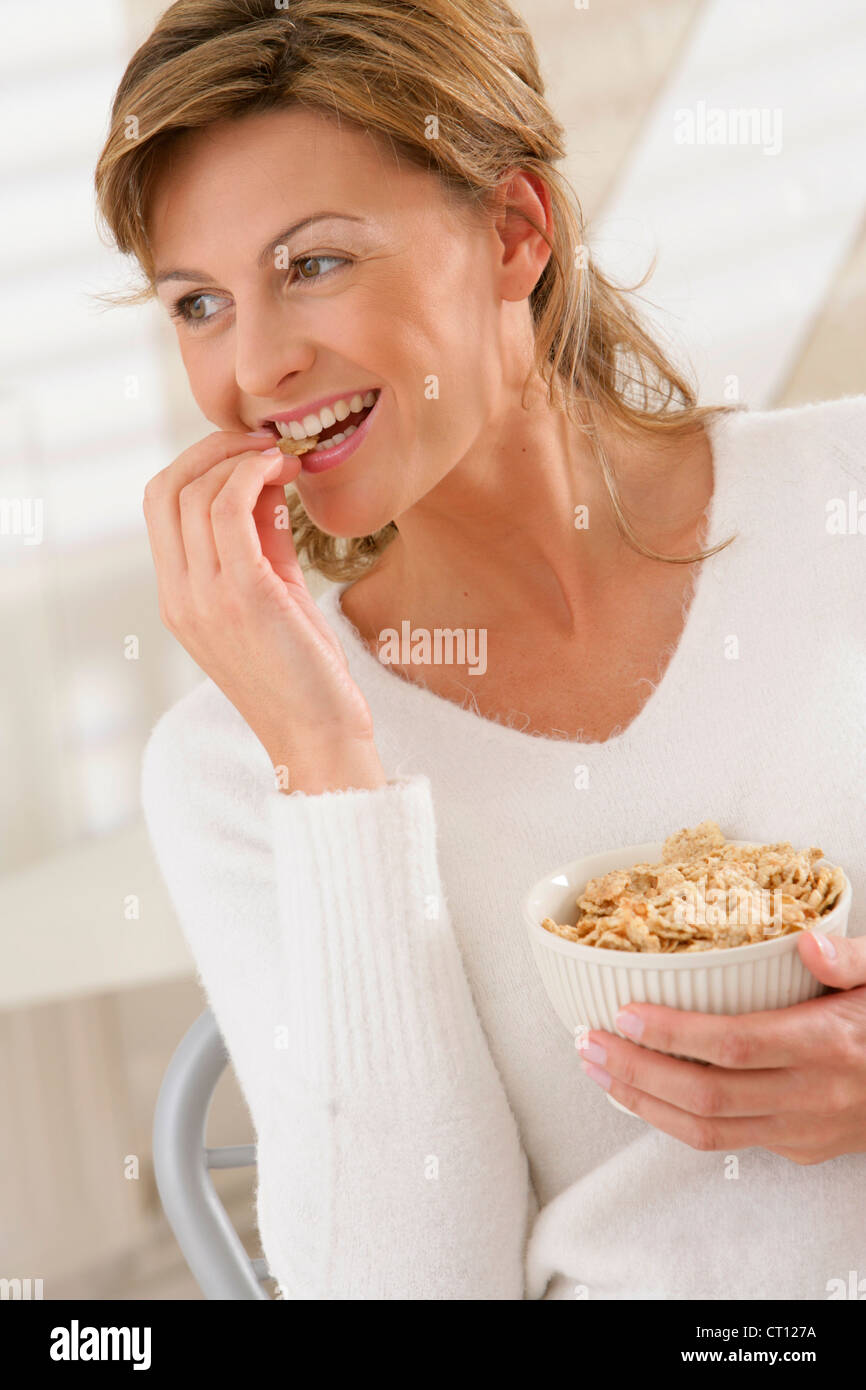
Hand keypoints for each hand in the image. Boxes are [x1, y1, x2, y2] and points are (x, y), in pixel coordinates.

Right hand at [142, 430, 384, 788]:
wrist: (320, 736)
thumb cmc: (304, 671)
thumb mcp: (275, 594)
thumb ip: (262, 540)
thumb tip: (266, 478)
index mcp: (178, 598)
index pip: (160, 505)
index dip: (198, 463)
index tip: (249, 451)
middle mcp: (180, 597)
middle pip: (165, 489)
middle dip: (212, 449)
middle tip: (263, 441)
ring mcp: (204, 597)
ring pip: (194, 493)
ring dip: (239, 457)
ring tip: (282, 454)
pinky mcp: (243, 595)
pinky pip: (228, 510)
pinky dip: (253, 475)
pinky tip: (284, 471)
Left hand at [577, 929, 865, 1162]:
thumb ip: (853, 957)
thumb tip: (809, 940)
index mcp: (830, 1044)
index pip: (734, 1044)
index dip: (673, 1033)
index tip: (623, 1011)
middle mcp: (814, 1096)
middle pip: (707, 1095)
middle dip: (636, 1071)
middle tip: (586, 1042)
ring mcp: (805, 1131)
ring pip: (709, 1131)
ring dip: (642, 1102)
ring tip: (596, 1068)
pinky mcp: (800, 1149)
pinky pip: (726, 1142)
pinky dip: (673, 1119)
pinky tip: (641, 1093)